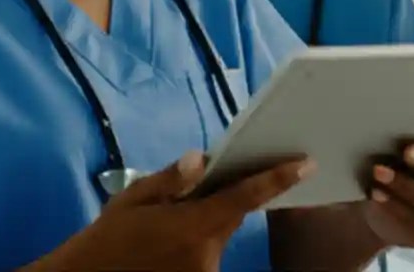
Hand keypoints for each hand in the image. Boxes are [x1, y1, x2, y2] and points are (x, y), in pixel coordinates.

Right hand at [36, 151, 315, 270]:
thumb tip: (201, 160)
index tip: (305, 164)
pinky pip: (205, 253)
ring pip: (216, 236)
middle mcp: (207, 252)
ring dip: (202, 224)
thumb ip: (171, 179)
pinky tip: (166, 243)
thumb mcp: (132, 199)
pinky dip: (194, 242)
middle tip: (193, 189)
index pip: (245, 197)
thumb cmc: (108, 239)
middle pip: (230, 216)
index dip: (277, 179)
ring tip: (163, 225)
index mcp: (194, 225)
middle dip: (220, 199)